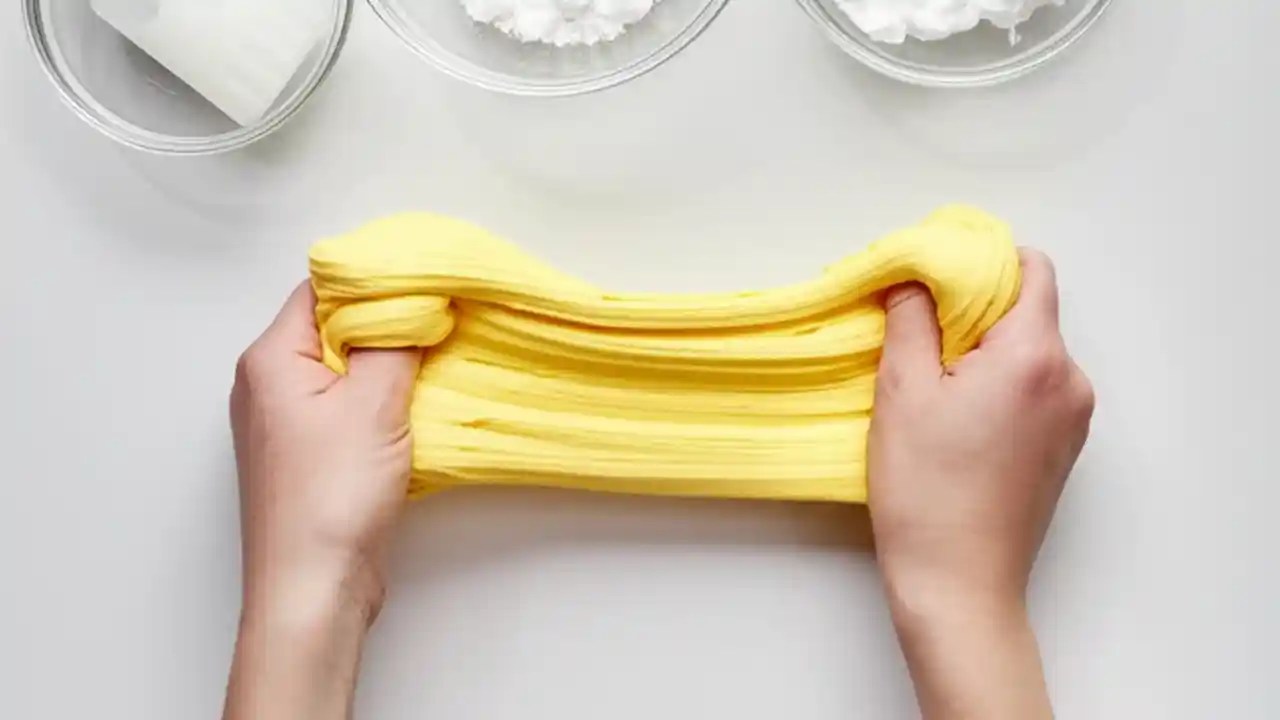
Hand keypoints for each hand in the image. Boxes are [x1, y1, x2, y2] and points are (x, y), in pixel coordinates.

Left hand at [224, 282, 419, 719]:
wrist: (311, 589)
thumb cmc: (331, 499)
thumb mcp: (375, 404)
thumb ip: (395, 341)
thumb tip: (415, 301)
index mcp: (271, 358)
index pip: (322, 288)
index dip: (375, 279)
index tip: (428, 280)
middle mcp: (266, 384)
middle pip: (333, 326)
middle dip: (387, 322)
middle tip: (441, 320)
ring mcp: (283, 423)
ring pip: (343, 369)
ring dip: (387, 365)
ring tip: (435, 362)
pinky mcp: (305, 456)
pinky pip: (344, 406)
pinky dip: (379, 400)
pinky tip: (414, 408)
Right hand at [868, 250, 1093, 718]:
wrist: (958, 584)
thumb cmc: (926, 491)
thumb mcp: (901, 391)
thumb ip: (910, 318)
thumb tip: (913, 277)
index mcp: (1035, 355)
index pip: (1031, 268)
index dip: (982, 261)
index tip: (934, 277)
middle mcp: (1070, 380)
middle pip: (1030, 310)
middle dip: (975, 311)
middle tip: (916, 335)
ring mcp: (1073, 418)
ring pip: (1029, 352)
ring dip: (984, 352)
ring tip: (930, 386)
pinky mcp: (1064, 449)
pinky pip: (1034, 390)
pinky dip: (998, 386)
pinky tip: (954, 419)